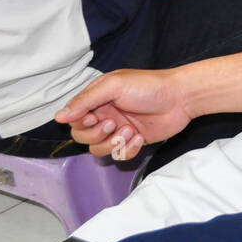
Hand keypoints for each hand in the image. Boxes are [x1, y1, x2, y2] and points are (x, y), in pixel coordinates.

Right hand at [55, 68, 193, 159]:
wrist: (181, 98)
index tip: (93, 117)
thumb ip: (85, 100)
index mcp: (98, 99)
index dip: (80, 122)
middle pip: (82, 137)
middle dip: (95, 134)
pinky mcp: (132, 142)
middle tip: (113, 123)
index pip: (74, 118)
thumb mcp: (113, 86)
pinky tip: (139, 137)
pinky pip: (119, 155)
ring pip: (98, 149)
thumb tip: (59, 116)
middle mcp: (105, 114)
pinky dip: (127, 150)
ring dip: (112, 143)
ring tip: (130, 130)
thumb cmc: (148, 86)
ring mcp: (118, 130)